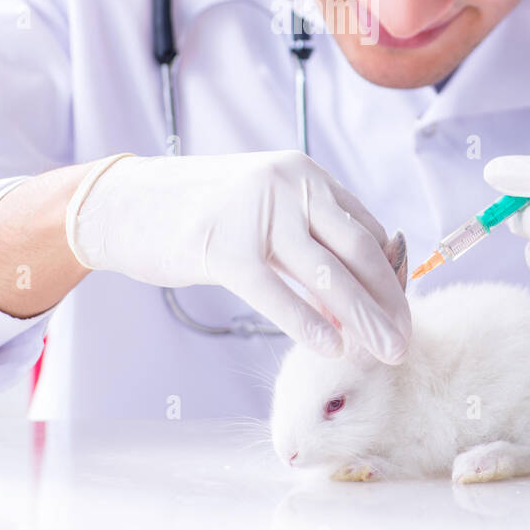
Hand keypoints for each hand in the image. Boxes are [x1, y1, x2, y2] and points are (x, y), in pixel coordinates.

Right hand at [65, 150, 410, 361]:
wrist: (125, 203)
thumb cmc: (198, 214)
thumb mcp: (264, 212)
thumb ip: (307, 240)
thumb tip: (354, 297)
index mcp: (305, 175)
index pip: (367, 230)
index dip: (391, 278)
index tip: (403, 316)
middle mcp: (290, 184)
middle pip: (359, 251)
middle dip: (389, 303)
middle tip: (404, 343)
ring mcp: (258, 212)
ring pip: (327, 274)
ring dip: (363, 320)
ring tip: (384, 354)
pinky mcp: (224, 247)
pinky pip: (276, 292)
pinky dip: (307, 324)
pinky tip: (330, 350)